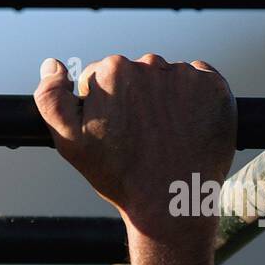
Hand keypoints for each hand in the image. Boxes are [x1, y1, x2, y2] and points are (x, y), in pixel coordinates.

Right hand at [34, 53, 235, 255]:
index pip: (99, 77)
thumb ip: (50, 99)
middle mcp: (150, 64)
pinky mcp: (214, 86)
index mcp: (112, 70)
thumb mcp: (69, 141)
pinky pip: (198, 82)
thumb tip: (52, 64)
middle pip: (133, 74)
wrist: (172, 200)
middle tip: (136, 137)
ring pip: (165, 79)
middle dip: (131, 99)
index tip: (110, 132)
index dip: (101, 106)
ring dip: (162, 99)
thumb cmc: (118, 174)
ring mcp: (185, 74)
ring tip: (161, 136)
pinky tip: (184, 128)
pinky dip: (191, 100)